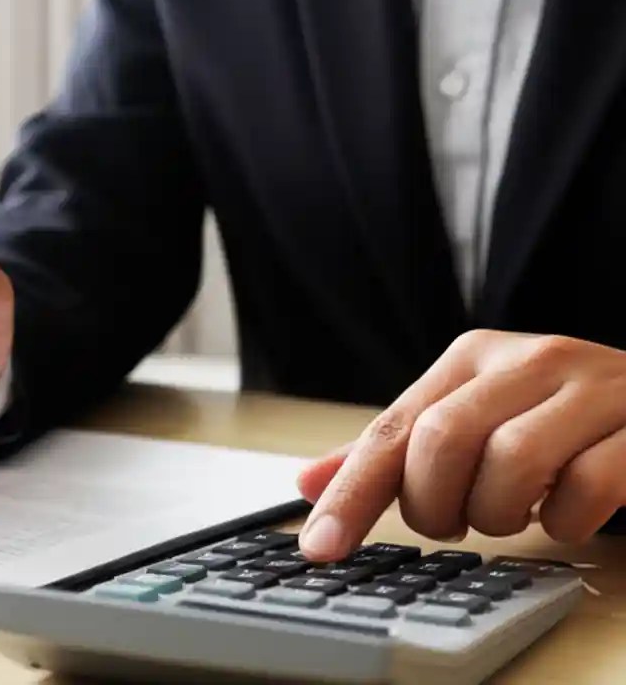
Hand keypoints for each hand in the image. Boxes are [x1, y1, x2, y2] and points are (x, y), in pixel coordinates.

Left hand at [296, 329, 625, 560]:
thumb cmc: (558, 419)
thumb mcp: (474, 420)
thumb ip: (398, 452)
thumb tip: (309, 481)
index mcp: (473, 356)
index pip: (392, 428)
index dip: (351, 492)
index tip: (320, 546)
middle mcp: (530, 359)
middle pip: (443, 440)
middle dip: (433, 504)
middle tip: (451, 523)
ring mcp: (594, 389)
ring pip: (512, 461)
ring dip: (499, 513)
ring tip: (510, 514)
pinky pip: (588, 486)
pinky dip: (566, 521)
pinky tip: (563, 515)